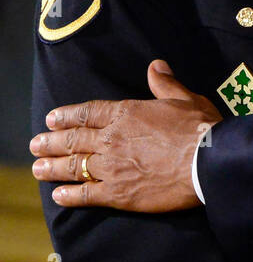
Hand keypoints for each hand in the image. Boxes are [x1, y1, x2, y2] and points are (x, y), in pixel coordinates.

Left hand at [30, 61, 219, 210]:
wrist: (207, 162)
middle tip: (35, 144)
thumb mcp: (185, 99)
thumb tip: (156, 65)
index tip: (52, 119)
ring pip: (73, 166)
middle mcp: (112, 139)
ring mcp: (111, 167)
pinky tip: (58, 196)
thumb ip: (165, 84)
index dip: (67, 116)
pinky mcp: (118, 193)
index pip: (88, 112)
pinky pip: (86, 194)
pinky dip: (70, 195)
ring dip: (52, 167)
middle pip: (73, 140)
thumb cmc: (200, 129)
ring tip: (37, 168)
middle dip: (51, 142)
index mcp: (126, 114)